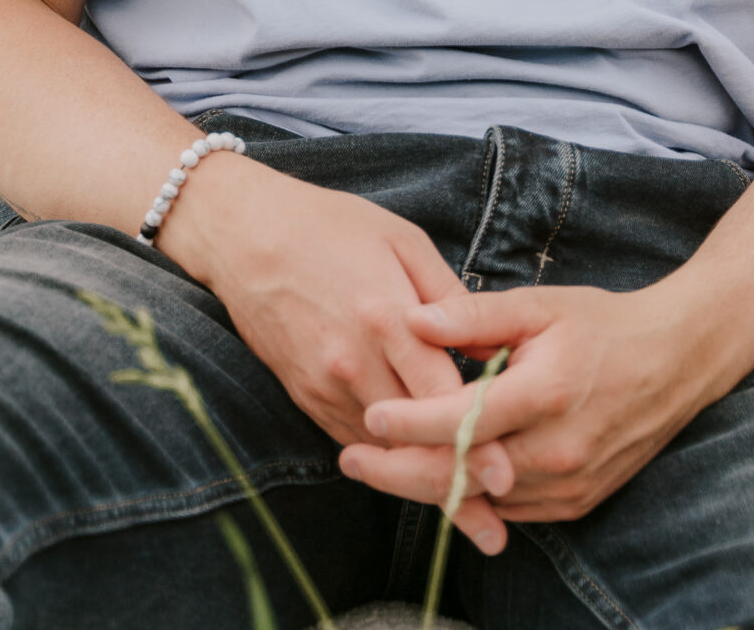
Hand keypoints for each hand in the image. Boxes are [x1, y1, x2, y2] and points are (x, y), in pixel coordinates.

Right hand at [161, 157, 507, 553]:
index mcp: (386, 317)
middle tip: (496, 526)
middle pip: (413, 441)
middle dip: (456, 481)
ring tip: (468, 520)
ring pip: (383, 454)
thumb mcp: (402, 240)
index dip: (475, 439)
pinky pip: (353, 441)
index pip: (439, 397)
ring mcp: (326, 385)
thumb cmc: (330, 226)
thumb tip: (491, 344)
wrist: (246, 236)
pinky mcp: (306, 397)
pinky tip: (413, 481)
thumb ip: (449, 296)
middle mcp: (355, 362)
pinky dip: (385, 462)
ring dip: (422, 485)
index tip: (507, 476)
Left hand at [339, 282, 719, 545]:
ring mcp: (569, 485)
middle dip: (398, 471)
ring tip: (378, 467)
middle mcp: (557, 450)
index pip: (460, 422)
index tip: (367, 417)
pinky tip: (435, 476)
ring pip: (481, 499)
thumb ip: (472, 315)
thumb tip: (412, 317)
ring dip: (428, 486)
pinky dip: (470, 494)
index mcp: (544, 394)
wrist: (674, 362)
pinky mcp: (577, 502)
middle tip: (350, 458)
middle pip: (461, 475)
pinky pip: (509, 507)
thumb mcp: (538, 306)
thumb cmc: (601, 325)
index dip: (408, 423)